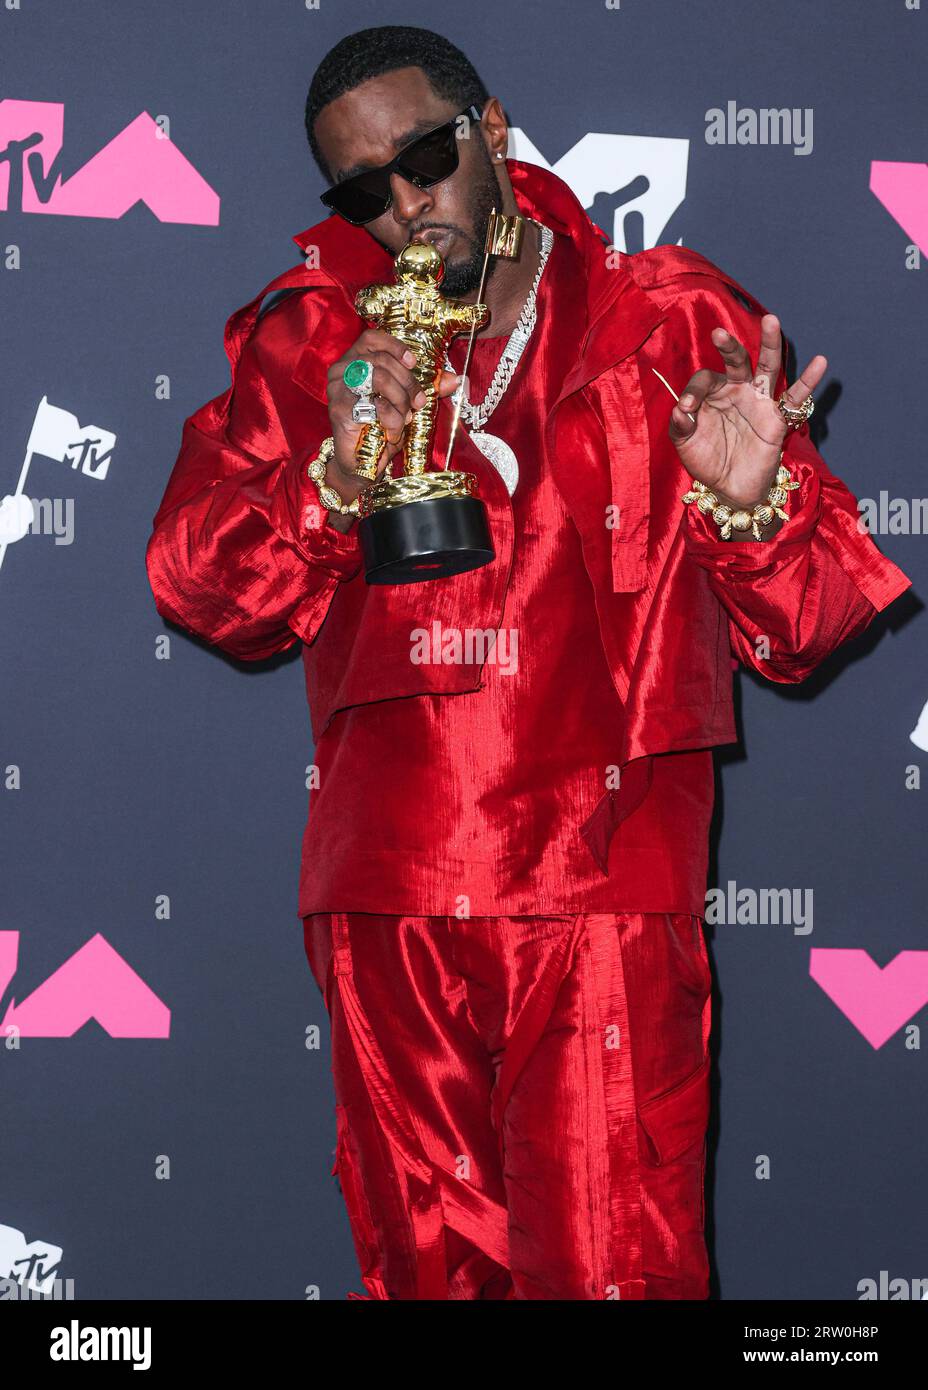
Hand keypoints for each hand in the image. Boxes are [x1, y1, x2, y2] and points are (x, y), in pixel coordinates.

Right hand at [324, 329, 459, 515]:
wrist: (360, 461)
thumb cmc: (380, 427)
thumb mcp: (406, 402)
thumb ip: (428, 387)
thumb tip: (457, 379)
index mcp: (354, 360)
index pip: (372, 338)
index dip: (395, 346)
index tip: (413, 363)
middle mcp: (342, 370)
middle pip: (382, 360)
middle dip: (408, 383)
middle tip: (419, 403)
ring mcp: (338, 389)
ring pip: (380, 378)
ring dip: (401, 401)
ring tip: (405, 419)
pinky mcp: (340, 409)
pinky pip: (377, 406)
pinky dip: (392, 421)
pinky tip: (392, 433)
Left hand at [668, 313, 826, 511]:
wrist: (729, 489)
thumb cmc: (707, 461)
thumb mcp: (685, 445)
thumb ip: (680, 426)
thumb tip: (680, 411)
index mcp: (714, 394)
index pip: (705, 380)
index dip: (693, 391)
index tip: (686, 410)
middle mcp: (738, 391)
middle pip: (737, 361)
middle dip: (728, 347)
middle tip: (718, 334)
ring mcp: (759, 402)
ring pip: (767, 367)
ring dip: (770, 345)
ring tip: (771, 321)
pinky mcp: (778, 419)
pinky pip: (795, 398)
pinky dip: (809, 381)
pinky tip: (820, 362)